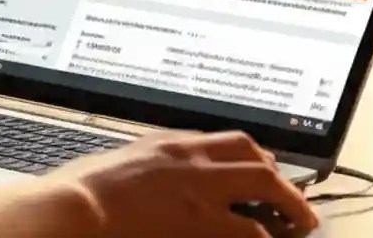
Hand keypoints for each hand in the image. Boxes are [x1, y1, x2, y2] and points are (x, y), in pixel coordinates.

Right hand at [39, 131, 318, 237]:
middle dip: (283, 183)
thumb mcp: (121, 159)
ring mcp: (200, 194)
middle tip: (298, 205)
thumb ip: (150, 159)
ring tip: (299, 227)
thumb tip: (158, 166)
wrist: (73, 209)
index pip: (230, 142)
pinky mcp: (201, 225)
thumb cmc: (82, 190)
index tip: (268, 172)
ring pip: (264, 193)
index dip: (257, 159)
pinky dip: (260, 236)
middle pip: (256, 162)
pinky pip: (248, 231)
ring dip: (287, 210)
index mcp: (172, 146)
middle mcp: (193, 163)